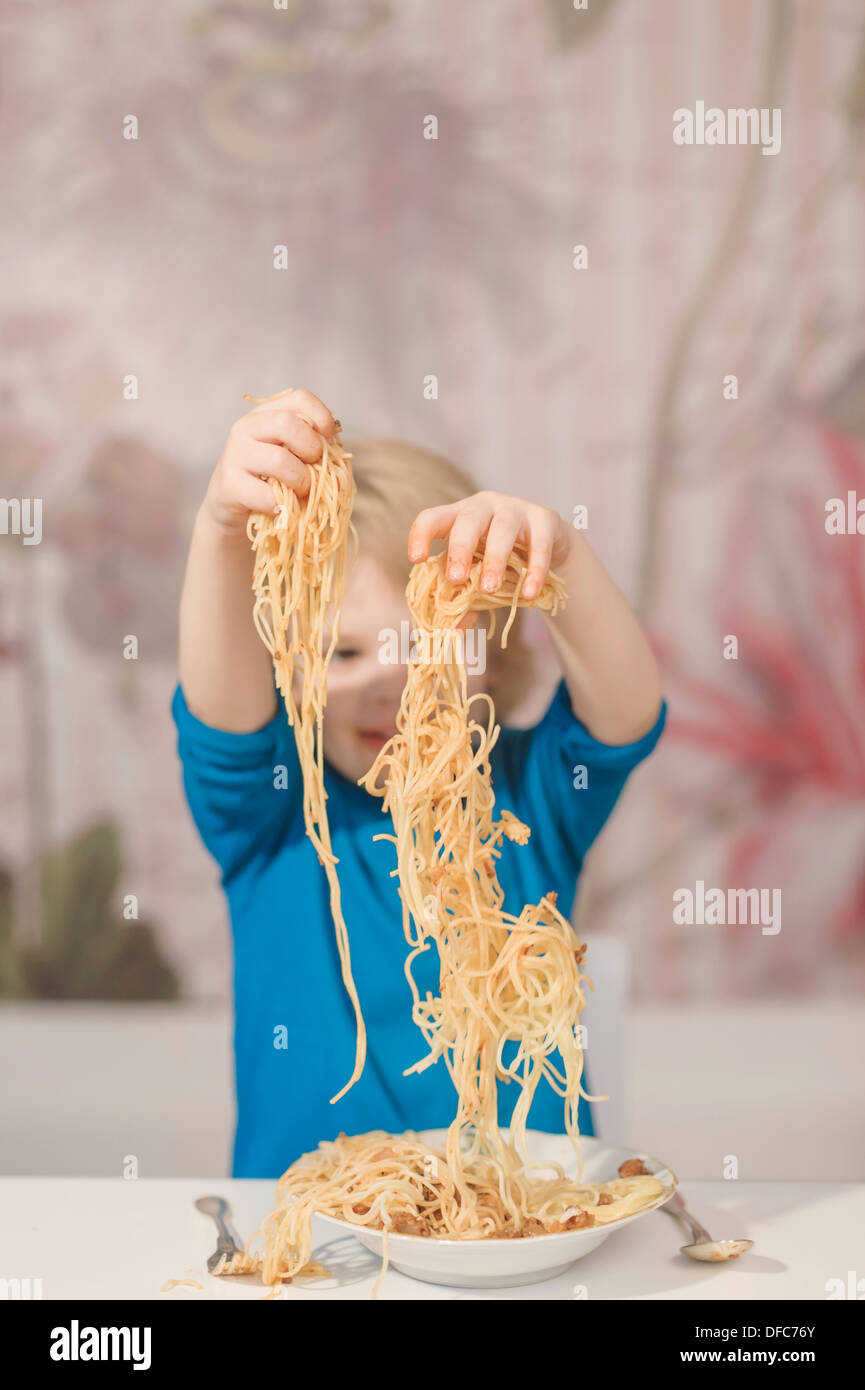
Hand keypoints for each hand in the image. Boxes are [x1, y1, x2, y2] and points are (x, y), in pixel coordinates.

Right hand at [202, 387, 335, 535]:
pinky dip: (282, 505)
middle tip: (315, 468)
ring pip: (278, 459)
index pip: (299, 398)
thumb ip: (312, 448)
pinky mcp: (230, 484)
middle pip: (287, 422)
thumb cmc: (268, 480)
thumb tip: (337, 453)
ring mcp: (235, 455)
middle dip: (311, 447)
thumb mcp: (290, 456)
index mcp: (265, 415)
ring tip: (301, 492)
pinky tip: (280, 508)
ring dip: (300, 480)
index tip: (330, 441)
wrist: (229, 508)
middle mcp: (246, 427)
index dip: (322, 418)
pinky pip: (266, 494)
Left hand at [407, 491, 570, 599]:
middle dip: (460, 548)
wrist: (548, 546)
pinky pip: (539, 545)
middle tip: (456, 578)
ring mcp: (516, 509)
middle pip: (468, 519)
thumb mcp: (479, 575)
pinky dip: (534, 571)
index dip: (421, 534)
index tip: (417, 559)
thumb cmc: (502, 560)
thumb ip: (465, 599)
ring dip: (494, 559)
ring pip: (502, 529)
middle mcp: (485, 506)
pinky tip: (529, 594)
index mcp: (459, 517)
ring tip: (489, 589)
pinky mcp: (545, 520)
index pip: (433, 517)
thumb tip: (454, 633)